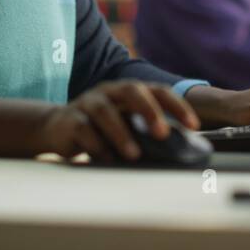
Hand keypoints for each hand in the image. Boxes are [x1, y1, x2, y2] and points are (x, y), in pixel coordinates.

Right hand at [36, 80, 198, 161]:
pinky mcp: (70, 120)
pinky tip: (106, 159)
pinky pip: (83, 129)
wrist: (56, 128)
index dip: (177, 106)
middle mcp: (109, 91)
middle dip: (149, 110)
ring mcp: (88, 103)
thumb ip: (146, 132)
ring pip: (104, 111)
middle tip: (162, 133)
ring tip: (133, 154)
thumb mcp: (126, 126)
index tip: (193, 126)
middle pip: (131, 90)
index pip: (157, 91)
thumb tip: (180, 151)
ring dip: (121, 132)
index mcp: (128, 91)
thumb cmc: (101, 129)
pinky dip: (96, 145)